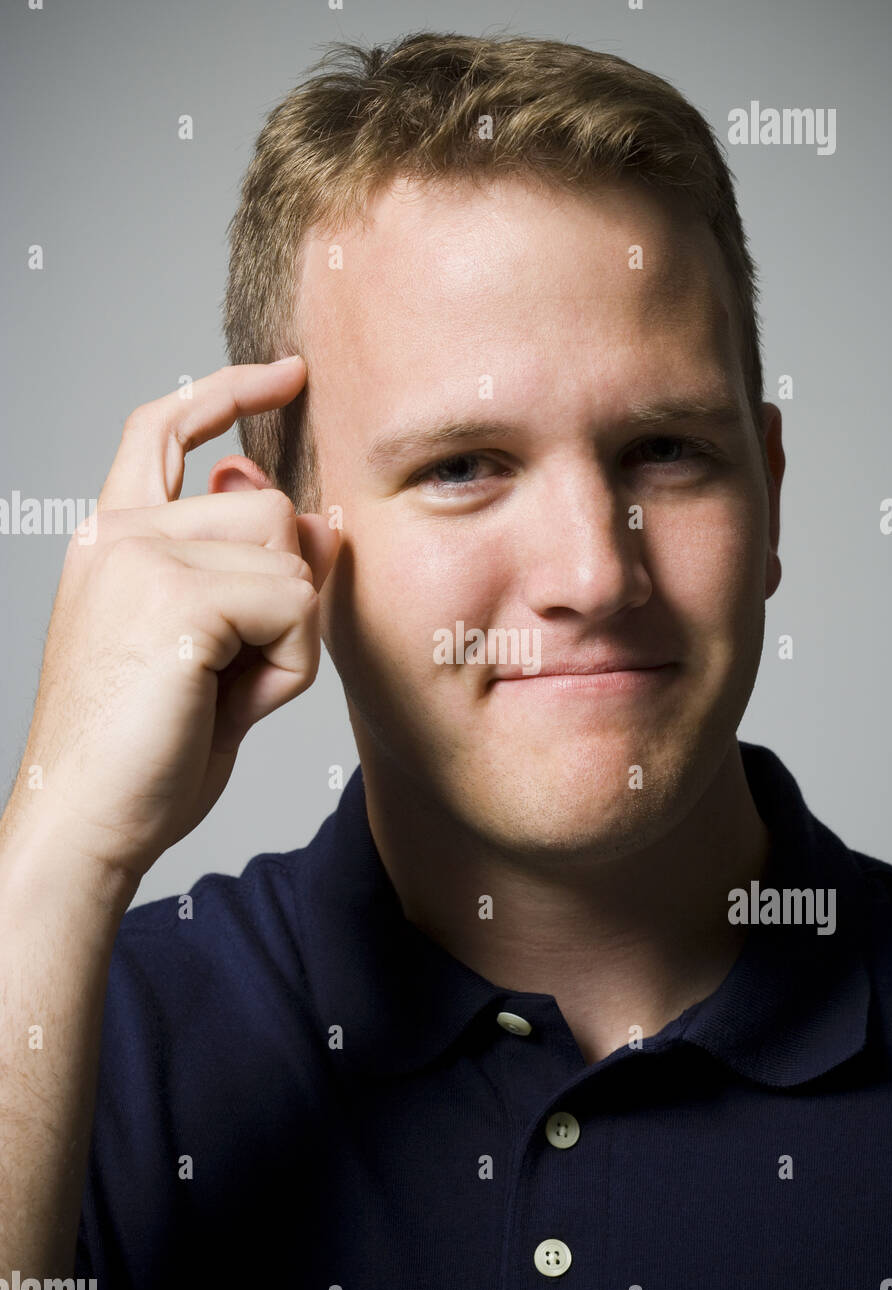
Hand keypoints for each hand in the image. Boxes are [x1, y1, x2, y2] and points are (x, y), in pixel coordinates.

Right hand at [3, 357, 337, 881]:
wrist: (84, 821)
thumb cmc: (144, 751)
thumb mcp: (213, 653)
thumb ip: (257, 581)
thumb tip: (316, 519)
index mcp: (111, 540)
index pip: (164, 430)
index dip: (227, 392)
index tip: (286, 373)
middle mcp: (120, 534)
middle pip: (270, 508)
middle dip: (284, 595)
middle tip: (232, 674)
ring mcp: (143, 558)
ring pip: (291, 557)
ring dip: (288, 636)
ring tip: (225, 691)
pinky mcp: (177, 597)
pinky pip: (295, 605)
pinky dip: (288, 665)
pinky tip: (231, 701)